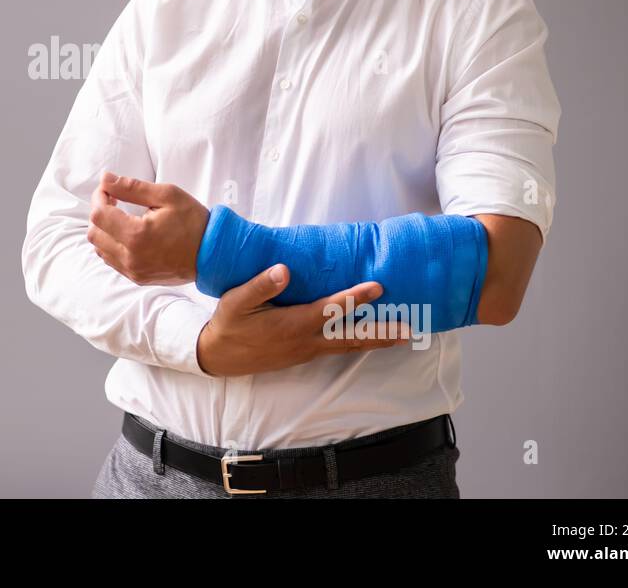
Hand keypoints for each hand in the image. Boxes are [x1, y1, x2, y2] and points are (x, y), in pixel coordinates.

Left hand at [86, 171, 209, 285]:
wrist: (213, 253)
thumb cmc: (193, 221)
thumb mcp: (167, 195)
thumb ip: (132, 187)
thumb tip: (106, 179)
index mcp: (137, 236)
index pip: (98, 215)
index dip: (99, 197)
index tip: (109, 188)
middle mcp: (131, 257)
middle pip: (94, 233)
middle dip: (100, 213)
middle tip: (115, 200)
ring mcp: (133, 271)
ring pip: (100, 249)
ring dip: (104, 230)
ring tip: (121, 217)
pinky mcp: (137, 278)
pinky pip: (112, 261)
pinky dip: (112, 245)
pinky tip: (128, 233)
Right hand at [196, 267, 412, 376]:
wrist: (219, 357)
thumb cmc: (228, 325)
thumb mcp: (237, 301)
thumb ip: (261, 285)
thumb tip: (284, 270)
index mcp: (292, 324)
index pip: (330, 309)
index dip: (354, 298)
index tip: (377, 286)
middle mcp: (305, 340)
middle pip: (350, 336)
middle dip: (381, 331)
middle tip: (409, 328)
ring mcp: (306, 350)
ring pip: (347, 345)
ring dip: (376, 340)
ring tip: (402, 335)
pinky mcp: (304, 354)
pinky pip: (338, 347)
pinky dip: (358, 342)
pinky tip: (369, 337)